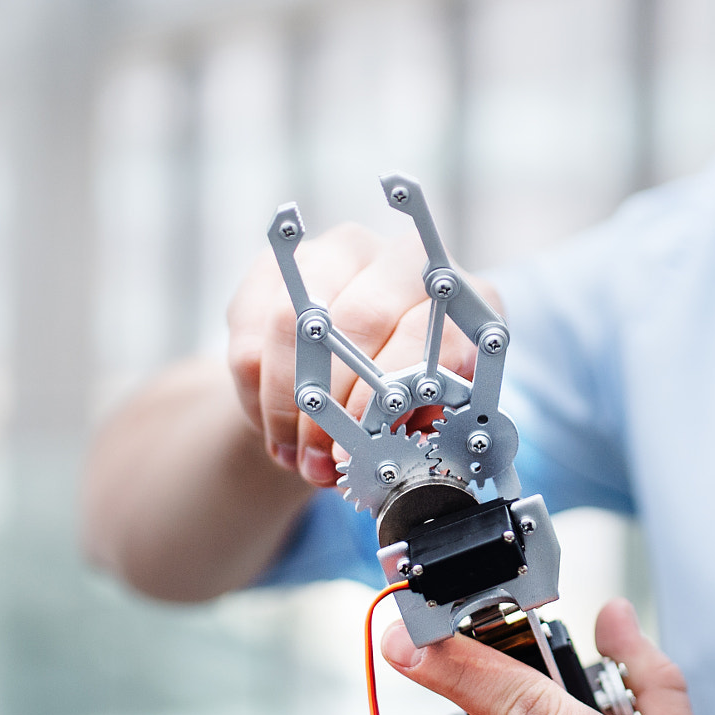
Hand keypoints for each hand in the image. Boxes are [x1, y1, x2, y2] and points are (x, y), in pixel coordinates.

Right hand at [224, 224, 501, 487]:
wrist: (361, 373)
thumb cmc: (407, 402)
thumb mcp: (428, 421)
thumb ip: (416, 435)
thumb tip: (380, 461)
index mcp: (462, 300)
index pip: (423, 336)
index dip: (382, 399)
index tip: (353, 448)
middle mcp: (405, 261)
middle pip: (359, 320)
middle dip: (329, 403)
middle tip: (316, 460)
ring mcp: (341, 252)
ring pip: (293, 318)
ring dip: (284, 399)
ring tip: (290, 453)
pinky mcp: (284, 265)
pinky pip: (252, 322)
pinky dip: (254, 384)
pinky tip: (270, 421)